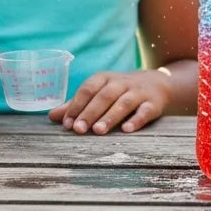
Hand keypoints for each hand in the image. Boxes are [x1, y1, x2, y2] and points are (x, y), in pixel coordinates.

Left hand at [49, 70, 172, 134]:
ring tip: (98, 131)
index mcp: (104, 79)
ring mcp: (138, 92)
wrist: (158, 84)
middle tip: (78, 130)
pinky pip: (145, 111)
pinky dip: (137, 119)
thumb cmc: (121, 91)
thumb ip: (77, 105)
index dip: (76, 105)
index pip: (88, 89)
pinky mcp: (153, 103)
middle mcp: (121, 83)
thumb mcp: (99, 92)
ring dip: (110, 116)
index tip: (67, 124)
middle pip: (104, 96)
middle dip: (90, 112)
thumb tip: (52, 117)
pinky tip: (127, 130)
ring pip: (123, 103)